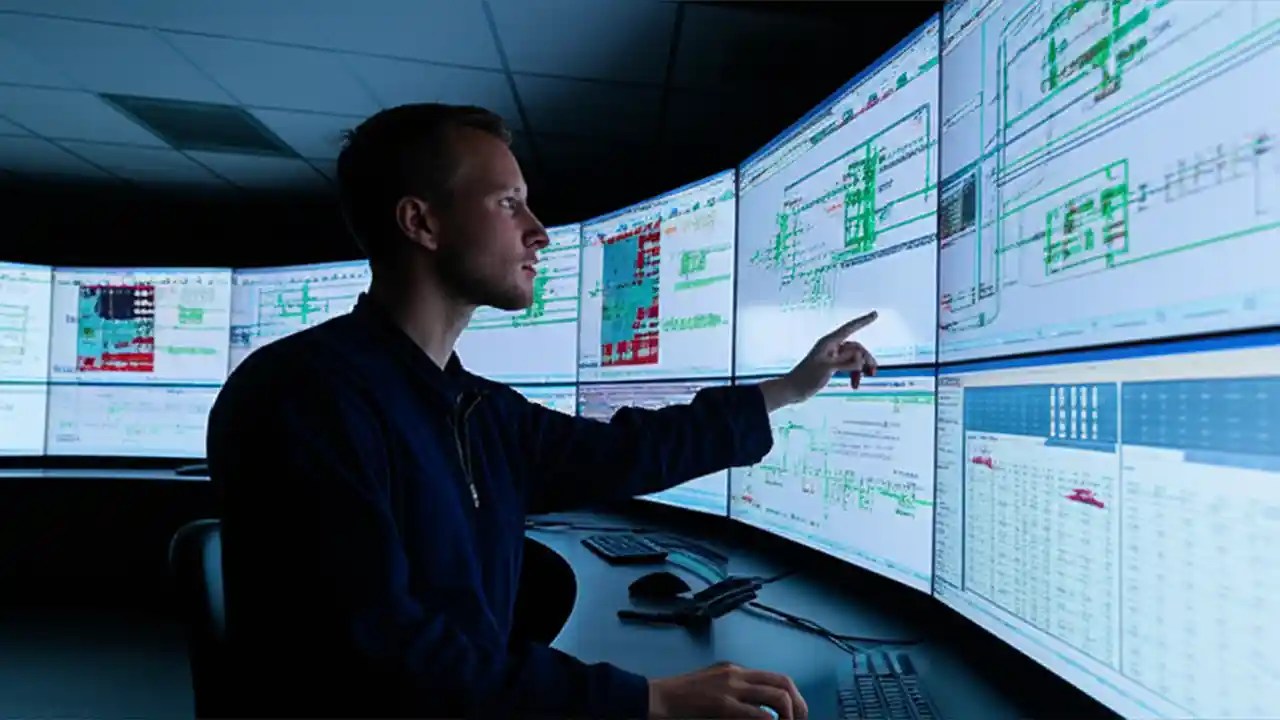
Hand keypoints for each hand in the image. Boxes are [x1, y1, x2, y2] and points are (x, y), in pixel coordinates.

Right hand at [648, 661, 807, 719]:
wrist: (654, 699)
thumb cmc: (679, 701)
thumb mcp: (711, 690)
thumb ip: (734, 696)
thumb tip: (761, 712)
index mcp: (734, 670)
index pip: (776, 678)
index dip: (794, 698)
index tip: (796, 717)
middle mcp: (736, 674)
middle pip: (783, 683)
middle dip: (799, 706)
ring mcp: (730, 688)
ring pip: (777, 696)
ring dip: (789, 715)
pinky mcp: (722, 705)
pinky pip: (758, 714)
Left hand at [760, 311, 878, 410]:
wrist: (793, 390)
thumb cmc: (806, 378)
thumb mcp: (827, 369)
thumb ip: (845, 363)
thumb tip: (861, 360)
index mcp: (829, 343)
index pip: (850, 328)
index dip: (863, 321)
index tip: (875, 314)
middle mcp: (831, 347)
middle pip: (856, 348)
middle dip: (866, 359)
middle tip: (873, 373)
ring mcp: (832, 357)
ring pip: (854, 358)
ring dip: (860, 369)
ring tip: (862, 381)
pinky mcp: (832, 366)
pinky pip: (849, 366)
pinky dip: (854, 374)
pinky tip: (854, 385)